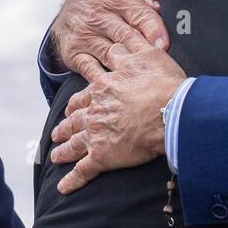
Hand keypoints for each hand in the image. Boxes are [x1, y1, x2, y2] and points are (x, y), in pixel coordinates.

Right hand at [48, 0, 166, 80]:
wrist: (68, 9)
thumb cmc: (109, 0)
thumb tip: (157, 6)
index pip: (141, 15)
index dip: (155, 31)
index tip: (164, 46)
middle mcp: (99, 15)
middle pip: (127, 37)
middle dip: (143, 51)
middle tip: (157, 65)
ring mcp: (85, 35)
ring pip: (110, 55)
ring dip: (126, 67)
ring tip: (142, 78)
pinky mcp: (73, 52)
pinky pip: (90, 69)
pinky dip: (103, 79)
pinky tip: (117, 85)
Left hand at [49, 45, 186, 193]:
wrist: (171, 111)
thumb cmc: (164, 84)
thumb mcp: (147, 55)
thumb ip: (131, 46)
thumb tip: (120, 39)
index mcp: (105, 87)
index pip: (86, 94)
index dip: (78, 101)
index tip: (72, 105)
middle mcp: (95, 110)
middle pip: (75, 118)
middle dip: (66, 125)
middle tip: (58, 130)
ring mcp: (96, 134)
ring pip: (75, 142)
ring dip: (64, 149)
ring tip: (56, 155)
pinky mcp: (102, 156)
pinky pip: (83, 171)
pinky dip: (72, 180)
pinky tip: (64, 188)